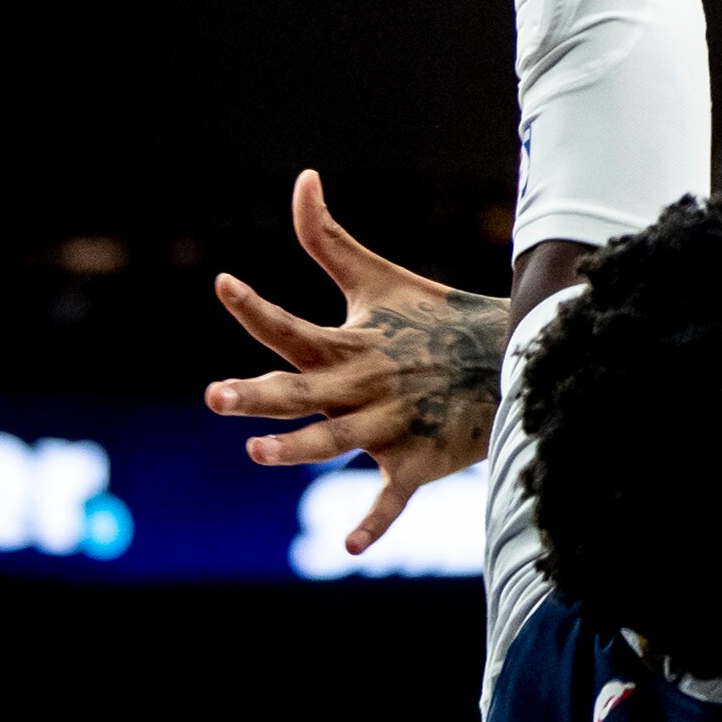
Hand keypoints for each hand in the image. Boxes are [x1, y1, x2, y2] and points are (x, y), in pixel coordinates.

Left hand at [206, 169, 508, 554]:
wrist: (506, 355)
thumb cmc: (430, 317)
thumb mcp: (377, 277)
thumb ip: (328, 238)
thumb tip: (304, 176)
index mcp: (347, 343)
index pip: (290, 327)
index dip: (256, 307)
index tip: (223, 284)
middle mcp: (361, 384)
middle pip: (300, 390)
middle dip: (257, 394)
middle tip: (214, 396)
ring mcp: (389, 424)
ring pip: (335, 441)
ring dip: (298, 449)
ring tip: (257, 454)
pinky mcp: (417, 458)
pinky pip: (392, 494)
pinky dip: (375, 518)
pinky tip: (351, 545)